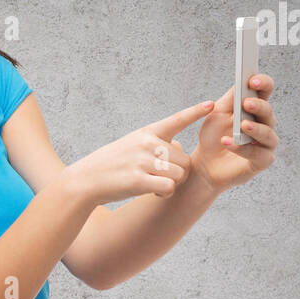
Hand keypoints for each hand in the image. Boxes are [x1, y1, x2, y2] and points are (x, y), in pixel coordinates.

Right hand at [71, 100, 215, 204]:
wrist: (87, 180)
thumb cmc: (112, 164)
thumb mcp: (132, 145)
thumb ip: (156, 144)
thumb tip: (179, 148)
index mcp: (146, 133)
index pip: (176, 120)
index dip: (195, 112)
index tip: (212, 105)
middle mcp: (147, 144)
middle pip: (185, 160)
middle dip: (177, 172)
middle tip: (158, 176)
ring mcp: (143, 161)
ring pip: (179, 175)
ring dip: (170, 184)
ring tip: (152, 183)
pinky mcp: (139, 180)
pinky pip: (169, 187)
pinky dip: (163, 193)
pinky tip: (151, 191)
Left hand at [191, 74, 277, 191]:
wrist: (205, 163)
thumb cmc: (213, 136)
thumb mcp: (218, 113)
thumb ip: (230, 99)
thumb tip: (240, 82)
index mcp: (254, 108)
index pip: (265, 91)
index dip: (263, 83)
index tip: (252, 80)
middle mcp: (264, 124)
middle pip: (268, 112)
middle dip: (258, 106)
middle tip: (246, 103)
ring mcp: (265, 143)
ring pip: (267, 134)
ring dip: (254, 128)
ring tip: (241, 125)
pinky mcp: (262, 161)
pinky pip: (257, 154)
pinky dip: (242, 148)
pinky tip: (227, 142)